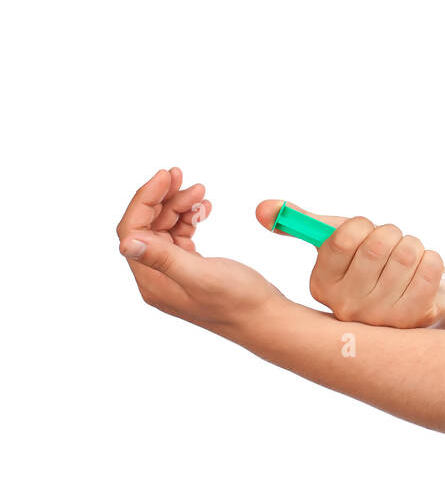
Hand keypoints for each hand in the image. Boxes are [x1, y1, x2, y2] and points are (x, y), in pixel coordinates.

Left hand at [117, 168, 286, 333]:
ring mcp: (174, 274)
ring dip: (179, 206)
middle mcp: (158, 278)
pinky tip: (204, 210)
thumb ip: (164, 258)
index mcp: (153, 281)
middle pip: (147, 227)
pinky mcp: (191, 270)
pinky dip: (190, 218)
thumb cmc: (239, 301)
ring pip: (164, 229)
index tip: (167, 176)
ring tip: (201, 192)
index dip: (146, 200)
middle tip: (184, 176)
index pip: (133, 231)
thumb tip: (126, 243)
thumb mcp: (201, 276)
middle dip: (164, 199)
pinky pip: (180, 236)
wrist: (266, 319)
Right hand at [256, 200, 444, 328]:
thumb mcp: (336, 241)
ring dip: (413, 247)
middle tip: (390, 247)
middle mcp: (344, 306)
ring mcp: (378, 317)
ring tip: (406, 262)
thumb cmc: (370, 265)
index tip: (364, 234)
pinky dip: (430, 259)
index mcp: (321, 285)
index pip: (344, 236)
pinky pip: (430, 266)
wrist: (412, 297)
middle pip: (378, 243)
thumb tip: (264, 207)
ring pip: (406, 252)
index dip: (362, 226)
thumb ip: (302, 222)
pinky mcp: (413, 318)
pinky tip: (422, 273)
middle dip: (391, 234)